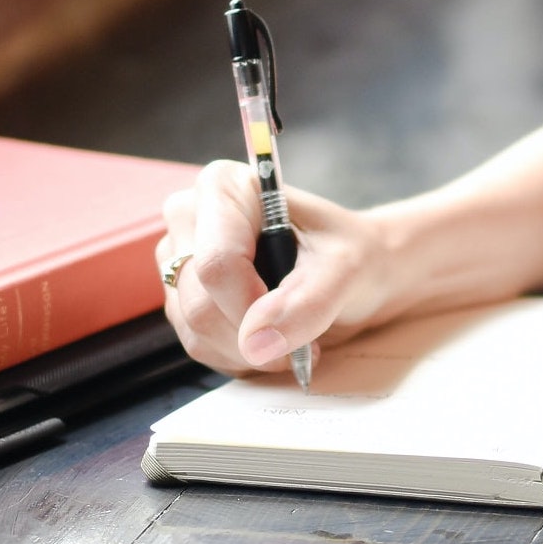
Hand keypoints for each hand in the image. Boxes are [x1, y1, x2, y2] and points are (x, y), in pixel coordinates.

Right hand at [157, 160, 389, 374]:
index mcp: (226, 188)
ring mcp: (181, 260)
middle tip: (302, 337)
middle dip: (254, 336)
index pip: (216, 263)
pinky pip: (199, 346)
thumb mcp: (347, 269)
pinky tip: (270, 339)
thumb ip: (307, 302)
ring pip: (195, 331)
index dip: (250, 306)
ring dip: (249, 351)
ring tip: (292, 335)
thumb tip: (256, 341)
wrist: (361, 272)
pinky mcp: (183, 298)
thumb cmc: (353, 254)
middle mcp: (191, 218)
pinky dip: (240, 356)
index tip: (292, 320)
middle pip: (200, 303)